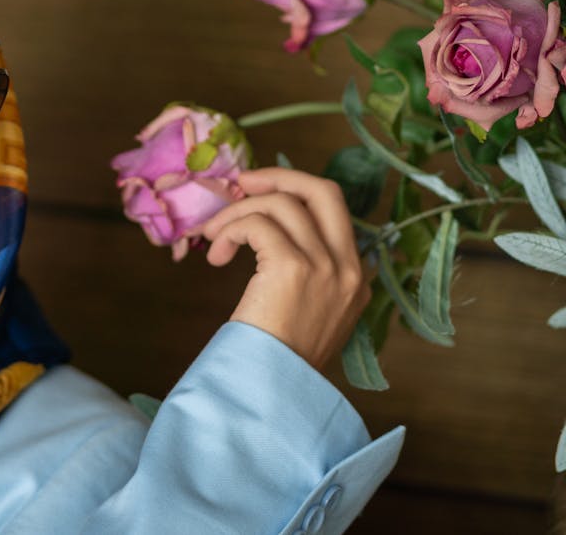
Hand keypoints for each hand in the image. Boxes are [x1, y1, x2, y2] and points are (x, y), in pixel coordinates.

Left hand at [201, 168, 367, 369]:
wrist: (272, 391)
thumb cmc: (277, 358)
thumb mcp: (307, 314)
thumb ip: (304, 274)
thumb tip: (263, 230)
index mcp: (356, 278)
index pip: (333, 210)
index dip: (293, 194)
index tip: (258, 197)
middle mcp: (349, 268)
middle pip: (323, 190)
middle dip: (279, 176)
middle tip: (242, 183)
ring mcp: (325, 267)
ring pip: (280, 204)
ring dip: (236, 213)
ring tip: (212, 240)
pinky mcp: (293, 268)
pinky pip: (257, 224)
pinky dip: (229, 230)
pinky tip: (216, 255)